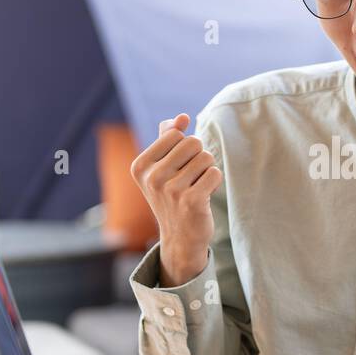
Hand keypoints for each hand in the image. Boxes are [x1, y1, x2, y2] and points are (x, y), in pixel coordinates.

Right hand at [130, 113, 221, 285]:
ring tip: (197, 187)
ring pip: (206, 158)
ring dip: (207, 170)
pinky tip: (204, 195)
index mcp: (141, 166)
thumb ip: (168, 138)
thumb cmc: (173, 196)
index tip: (177, 168)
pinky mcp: (192, 201)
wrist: (180, 237)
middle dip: (199, 156)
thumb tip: (181, 117)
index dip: (184, 148)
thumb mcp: (163, 167)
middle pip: (193, 142)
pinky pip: (215, 173)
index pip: (175, 134)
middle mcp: (152, 178)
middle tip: (191, 178)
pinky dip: (214, 182)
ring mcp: (171, 191)